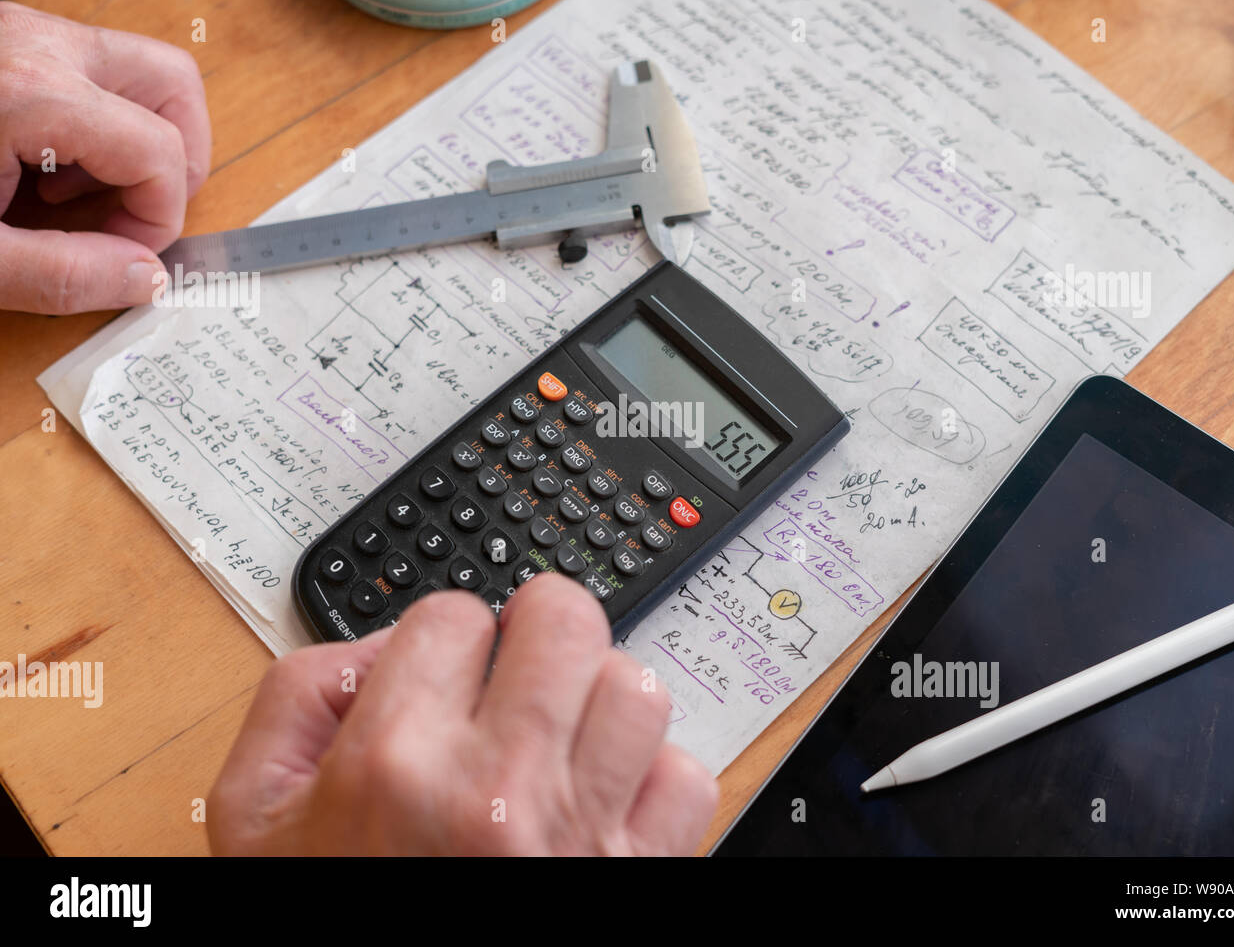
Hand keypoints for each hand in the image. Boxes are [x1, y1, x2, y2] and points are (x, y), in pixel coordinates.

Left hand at [0, 2, 209, 313]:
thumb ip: (62, 276)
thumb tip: (146, 279)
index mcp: (28, 93)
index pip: (159, 153)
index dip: (158, 220)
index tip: (121, 256)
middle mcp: (33, 45)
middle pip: (171, 84)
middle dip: (178, 159)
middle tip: (139, 211)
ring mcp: (18, 32)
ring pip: (136, 70)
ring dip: (134, 138)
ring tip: (75, 190)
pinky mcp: (5, 39)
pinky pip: (86, 68)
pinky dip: (90, 120)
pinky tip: (37, 164)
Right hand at [208, 573, 718, 854]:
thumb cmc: (328, 912)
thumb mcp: (253, 811)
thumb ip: (301, 695)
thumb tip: (390, 642)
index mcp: (394, 764)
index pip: (455, 614)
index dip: (446, 638)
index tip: (444, 672)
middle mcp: (495, 791)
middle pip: (565, 619)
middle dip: (536, 631)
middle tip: (516, 668)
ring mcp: (576, 834)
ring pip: (636, 687)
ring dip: (600, 698)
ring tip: (562, 733)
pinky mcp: (633, 875)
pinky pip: (685, 778)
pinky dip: (652, 779)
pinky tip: (601, 796)